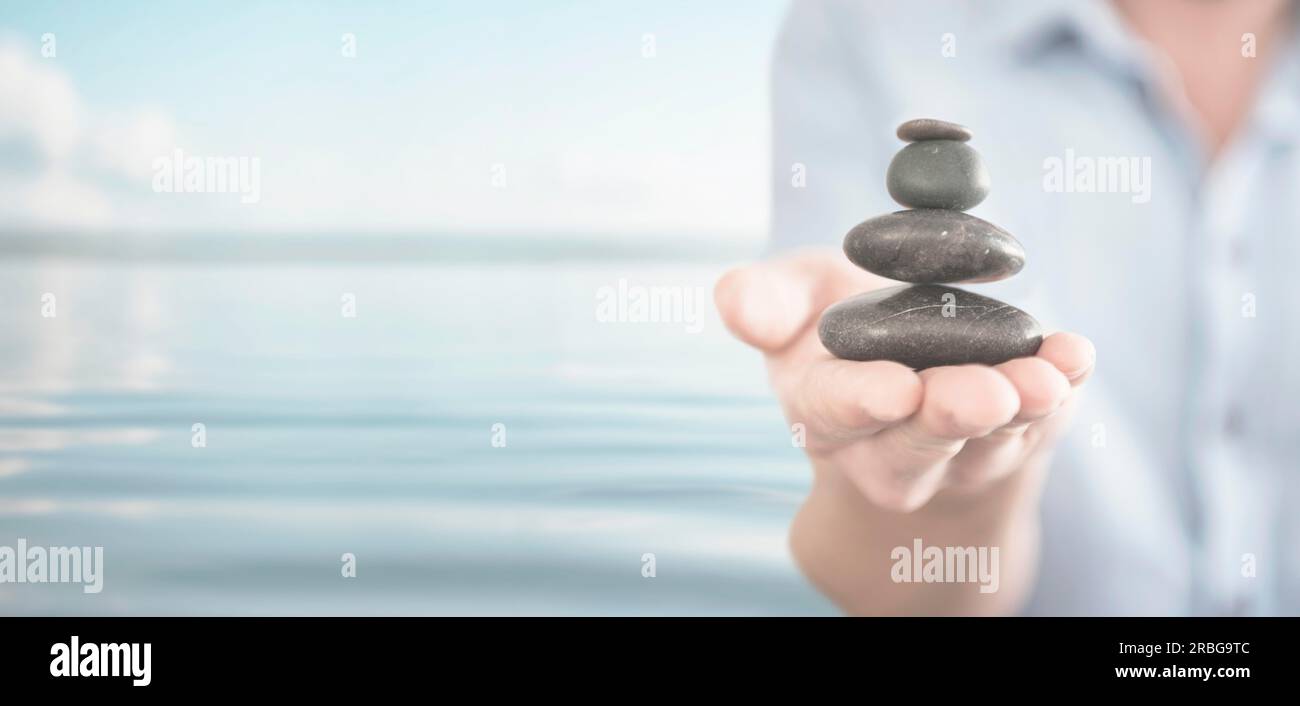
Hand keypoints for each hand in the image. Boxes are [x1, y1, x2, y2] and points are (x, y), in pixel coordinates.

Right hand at [714, 247, 1094, 613]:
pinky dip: (1066, 387)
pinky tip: (1076, 355)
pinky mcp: (1022, 433)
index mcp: (823, 411)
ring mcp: (962, 450)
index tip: (897, 388)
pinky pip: (1048, 421)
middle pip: (919, 444)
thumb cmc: (843, 330)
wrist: (905, 380)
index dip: (864, 402)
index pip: (836, 412)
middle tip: (986, 392)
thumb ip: (766, 301)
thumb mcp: (797, 303)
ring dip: (1020, 412)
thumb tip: (733, 301)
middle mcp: (890, 444)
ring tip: (1045, 380)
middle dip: (952, 418)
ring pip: (990, 443)